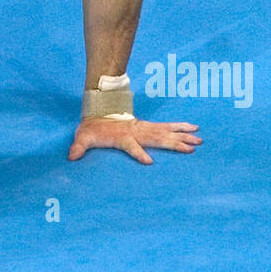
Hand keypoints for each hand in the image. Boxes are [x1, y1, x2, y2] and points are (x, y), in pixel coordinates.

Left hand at [68, 117, 201, 164]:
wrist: (100, 109)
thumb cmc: (93, 127)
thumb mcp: (84, 136)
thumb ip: (79, 146)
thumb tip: (71, 156)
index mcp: (123, 137)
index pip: (131, 146)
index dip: (138, 153)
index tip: (149, 162)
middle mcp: (137, 132)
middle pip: (157, 138)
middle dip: (174, 143)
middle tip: (192, 147)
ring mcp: (144, 128)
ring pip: (166, 132)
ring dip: (182, 136)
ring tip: (199, 140)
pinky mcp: (148, 127)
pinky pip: (167, 127)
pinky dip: (180, 127)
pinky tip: (193, 128)